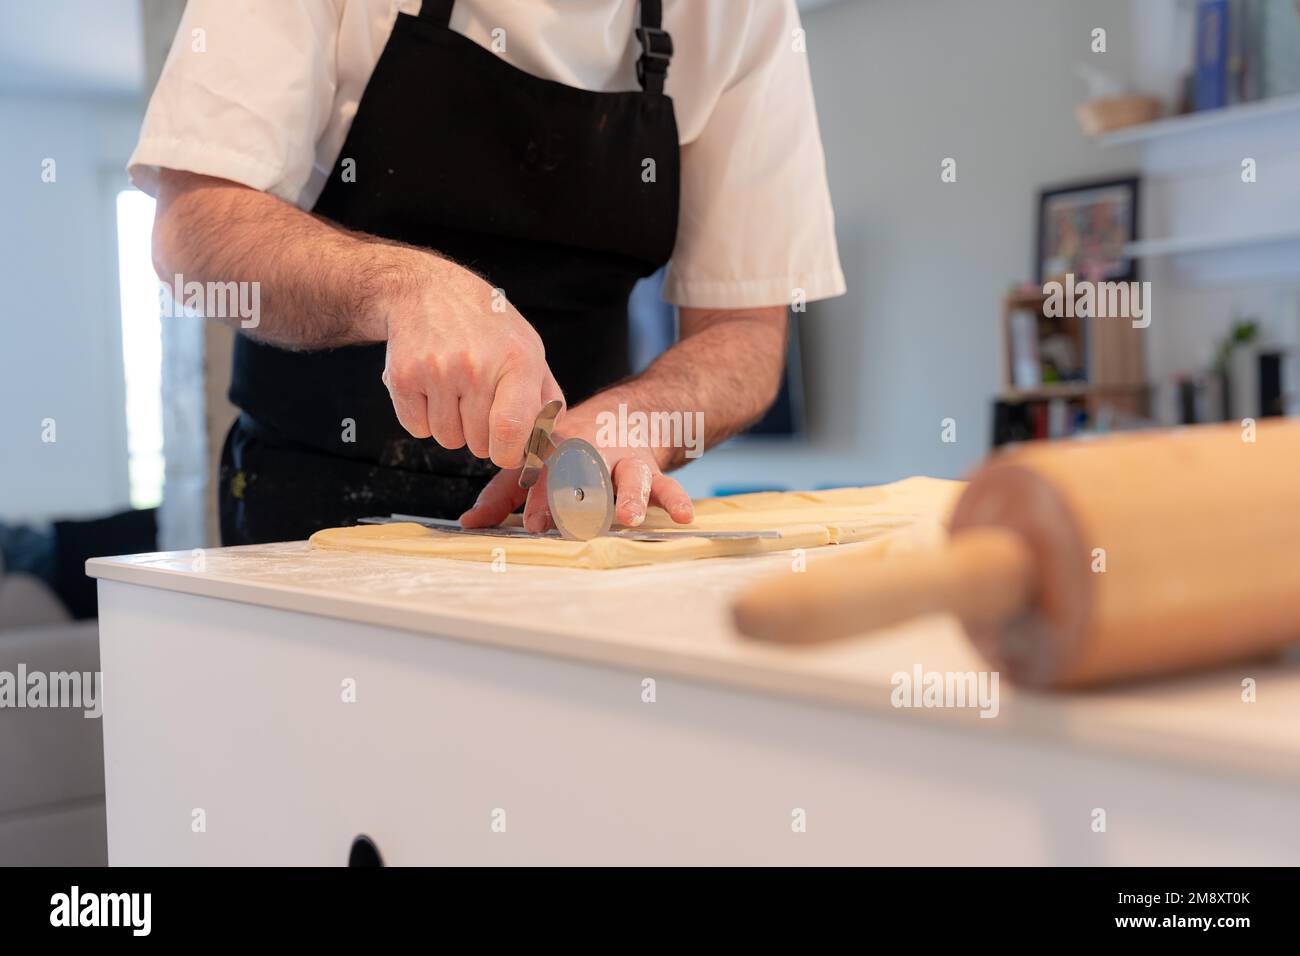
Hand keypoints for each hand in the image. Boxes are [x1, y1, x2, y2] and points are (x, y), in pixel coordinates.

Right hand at [379, 252, 563, 467]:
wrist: (428, 291)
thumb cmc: (487, 326)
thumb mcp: (530, 349)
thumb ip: (546, 399)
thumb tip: (546, 445)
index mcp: (517, 361)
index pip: (511, 432)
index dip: (510, 453)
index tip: (508, 449)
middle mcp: (476, 366)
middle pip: (479, 444)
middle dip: (482, 435)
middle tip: (478, 402)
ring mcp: (437, 371)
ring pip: (448, 439)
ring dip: (452, 426)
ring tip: (455, 391)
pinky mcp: (403, 377)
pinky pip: (417, 429)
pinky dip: (423, 418)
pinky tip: (432, 389)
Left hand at [459, 402, 694, 532]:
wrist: (625, 416)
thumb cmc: (570, 449)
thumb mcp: (534, 465)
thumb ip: (502, 496)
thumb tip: (469, 525)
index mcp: (556, 450)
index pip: (545, 473)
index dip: (539, 497)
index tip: (532, 524)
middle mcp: (590, 452)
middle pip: (586, 474)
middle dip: (580, 498)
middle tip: (575, 520)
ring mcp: (622, 460)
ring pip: (628, 476)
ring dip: (628, 496)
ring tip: (627, 517)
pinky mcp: (651, 469)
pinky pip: (667, 484)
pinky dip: (677, 499)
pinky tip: (685, 517)